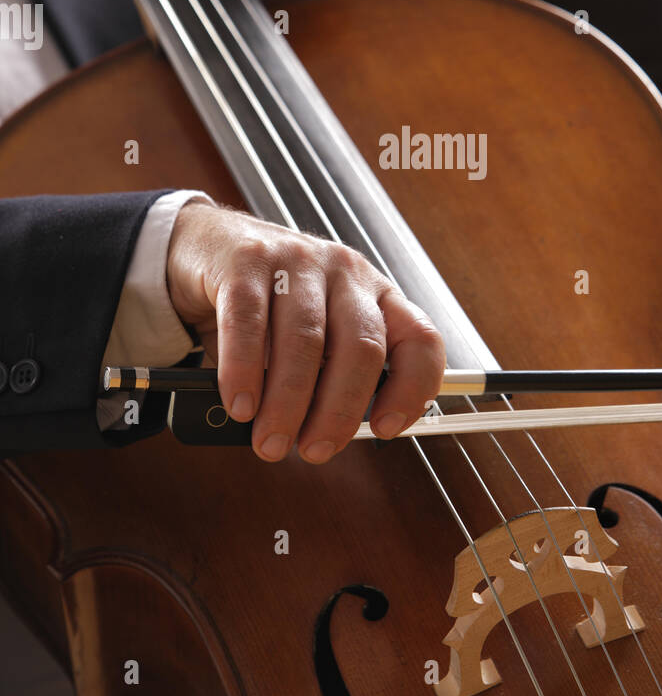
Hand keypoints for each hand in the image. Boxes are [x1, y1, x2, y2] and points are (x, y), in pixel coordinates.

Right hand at [166, 200, 445, 463]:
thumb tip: (324, 437)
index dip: (413, 388)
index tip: (386, 428)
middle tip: (314, 450)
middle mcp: (345, 272)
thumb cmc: (270, 303)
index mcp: (375, 293)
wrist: (207, 245)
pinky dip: (244, 371)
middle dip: (338, 410)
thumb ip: (329, 375)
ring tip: (271, 440)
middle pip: (361, 347)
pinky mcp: (247, 261)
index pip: (419, 338)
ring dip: (288, 402)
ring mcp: (297, 261)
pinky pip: (249, 322)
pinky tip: (241, 405)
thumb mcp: (316, 334)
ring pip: (305, 340)